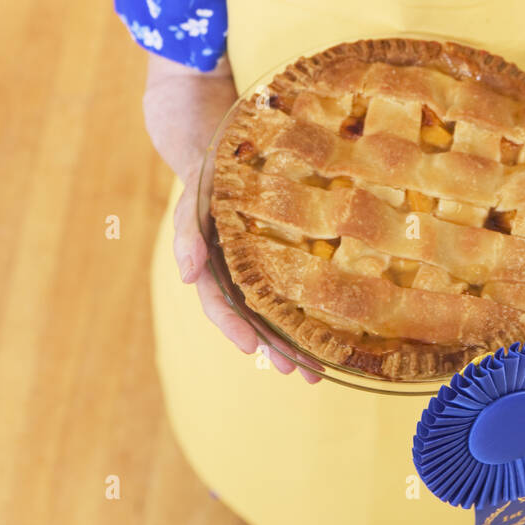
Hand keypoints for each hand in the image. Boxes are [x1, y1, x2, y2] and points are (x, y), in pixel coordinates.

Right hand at [172, 164, 322, 383]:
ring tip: (320, 369)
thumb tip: (187, 277)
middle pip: (256, 317)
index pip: (221, 304)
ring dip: (298, 340)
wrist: (226, 151)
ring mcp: (264, 267)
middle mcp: (239, 274)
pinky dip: (314, 308)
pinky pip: (302, 283)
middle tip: (299, 372)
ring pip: (281, 309)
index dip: (234, 327)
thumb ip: (187, 237)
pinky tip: (338, 328)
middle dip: (276, 346)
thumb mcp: (191, 203)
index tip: (252, 348)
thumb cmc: (206, 182)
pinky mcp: (288, 253)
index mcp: (213, 267)